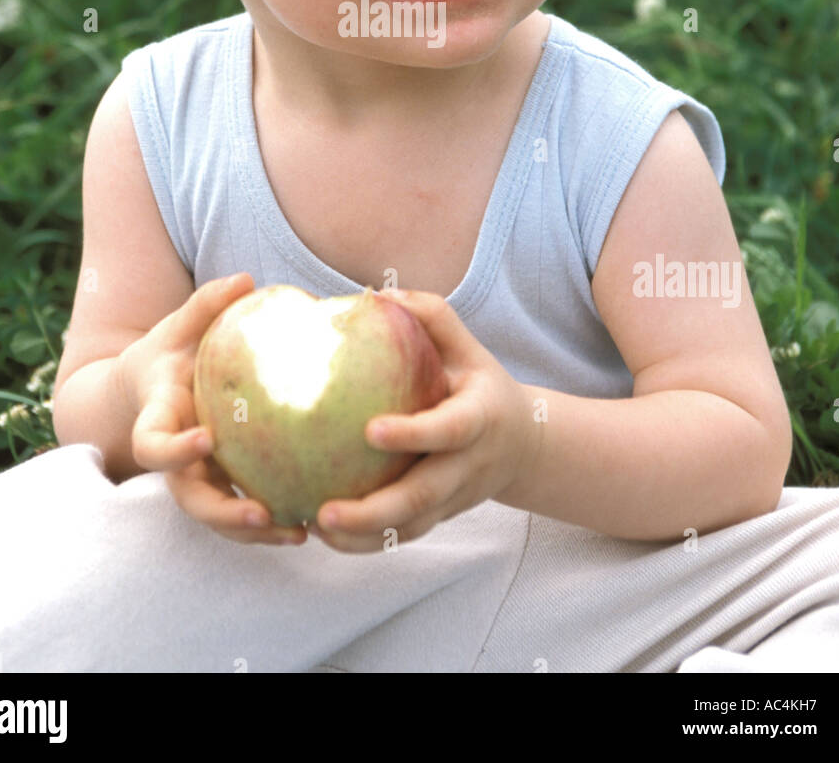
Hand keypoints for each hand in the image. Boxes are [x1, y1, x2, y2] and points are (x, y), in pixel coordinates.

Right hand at [118, 272, 308, 546]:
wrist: (154, 388)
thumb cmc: (171, 353)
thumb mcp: (179, 327)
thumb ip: (206, 305)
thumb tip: (243, 280)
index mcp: (159, 419)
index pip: (153, 445)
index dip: (174, 450)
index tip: (208, 438)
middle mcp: (176, 457)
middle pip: (188, 498)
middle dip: (222, 513)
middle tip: (260, 513)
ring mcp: (198, 477)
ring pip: (217, 517)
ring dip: (252, 532)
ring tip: (296, 532)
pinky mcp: (222, 485)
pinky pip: (241, 513)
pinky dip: (269, 525)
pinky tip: (309, 526)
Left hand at [308, 287, 534, 553]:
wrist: (522, 444)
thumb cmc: (478, 381)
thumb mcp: (466, 344)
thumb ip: (430, 315)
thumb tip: (373, 294)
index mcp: (479, 418)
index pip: (449, 430)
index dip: (414, 433)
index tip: (369, 430)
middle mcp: (468, 465)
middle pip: (424, 497)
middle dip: (374, 510)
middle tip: (324, 511)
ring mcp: (455, 498)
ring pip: (410, 527)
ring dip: (364, 536)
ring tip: (315, 528)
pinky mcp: (439, 517)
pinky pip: (402, 537)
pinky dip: (365, 543)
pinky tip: (323, 536)